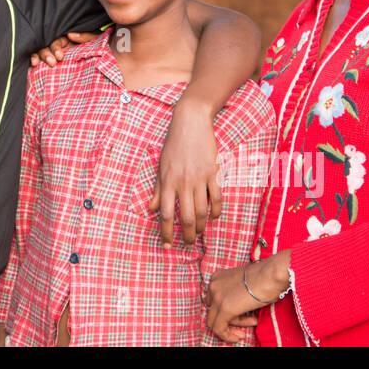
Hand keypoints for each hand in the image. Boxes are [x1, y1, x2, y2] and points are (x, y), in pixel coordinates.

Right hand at [30, 31, 97, 67]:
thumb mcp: (94, 41)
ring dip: (38, 57)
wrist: (101, 62)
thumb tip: (70, 34)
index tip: (60, 57)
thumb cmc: (97, 50)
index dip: (56, 48)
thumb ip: (84, 37)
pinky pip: (39, 62)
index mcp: (66, 40)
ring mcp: (51, 56)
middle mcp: (56, 47)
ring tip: (36, 64)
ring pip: (40, 53)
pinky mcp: (48, 66)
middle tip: (52, 63)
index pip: (56, 41)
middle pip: (46, 47)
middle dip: (46, 54)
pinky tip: (32, 65)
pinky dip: (33, 62)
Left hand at [151, 103, 220, 245]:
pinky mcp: (213, 173)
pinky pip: (217, 198)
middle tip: (188, 244)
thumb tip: (151, 208)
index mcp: (167, 182)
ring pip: (203, 211)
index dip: (166, 232)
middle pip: (187, 218)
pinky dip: (216, 211)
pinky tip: (213, 218)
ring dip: (202, 227)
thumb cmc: (173, 144)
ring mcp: (199, 179)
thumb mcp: (161, 166)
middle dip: (187, 235)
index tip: (167, 245)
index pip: (166, 214)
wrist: (191, 123)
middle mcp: (183, 183)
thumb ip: (157, 189)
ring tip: (199, 234)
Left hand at [205, 256, 287, 343]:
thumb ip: (236, 293)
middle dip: (229, 321)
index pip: (215, 301)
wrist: (272, 274)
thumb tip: (239, 306)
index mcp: (217, 278)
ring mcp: (217, 296)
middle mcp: (213, 285)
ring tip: (251, 323)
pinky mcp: (224, 308)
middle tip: (244, 327)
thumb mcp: (244, 283)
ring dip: (233, 328)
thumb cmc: (265, 276)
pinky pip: (219, 329)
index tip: (243, 317)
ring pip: (216, 321)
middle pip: (214, 311)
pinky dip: (227, 336)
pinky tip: (240, 336)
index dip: (228, 312)